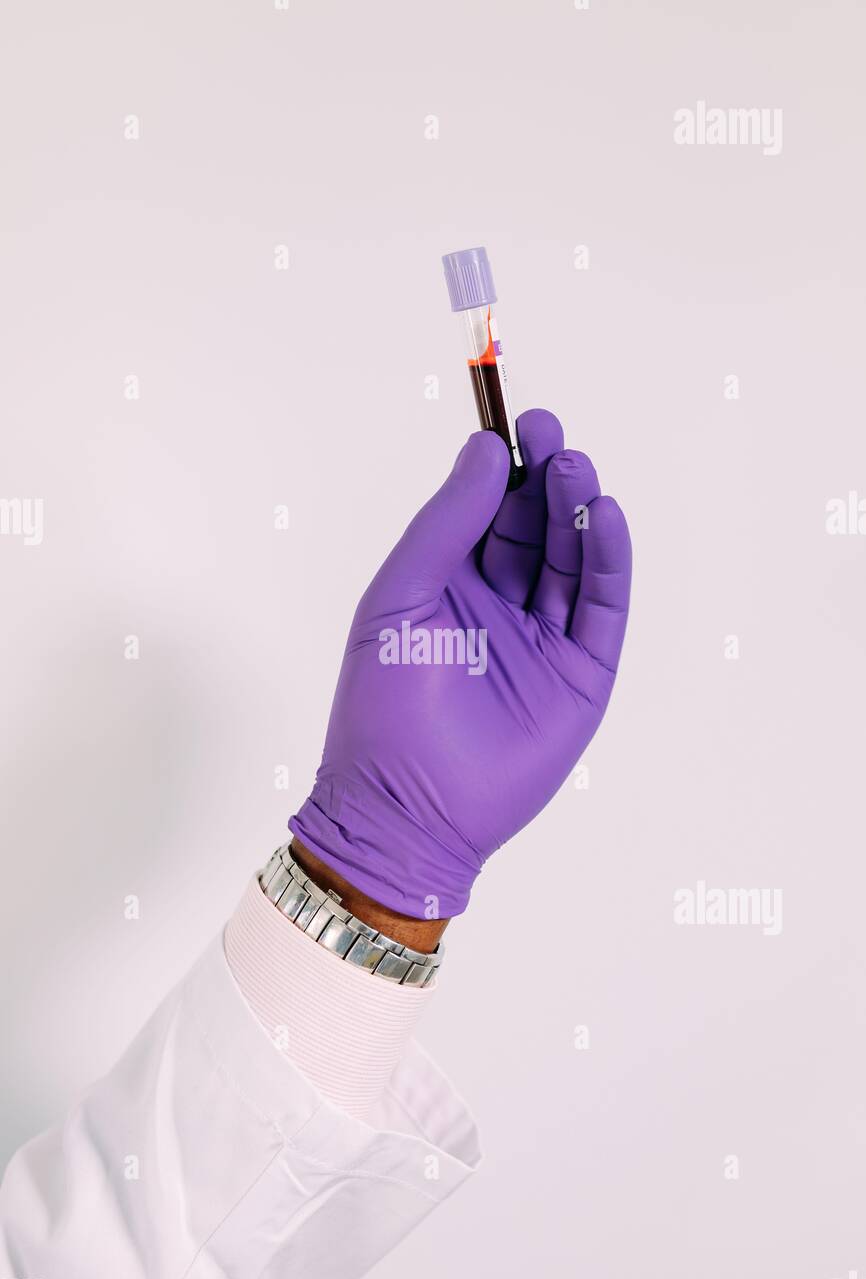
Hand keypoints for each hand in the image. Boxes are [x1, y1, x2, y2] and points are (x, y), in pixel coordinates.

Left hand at [290, 409, 631, 919]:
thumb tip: (485, 453)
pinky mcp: (583, 674)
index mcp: (450, 584)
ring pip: (571, 558)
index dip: (506, 466)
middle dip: (545, 479)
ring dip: (577, 510)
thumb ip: (444, 525)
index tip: (518, 423)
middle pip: (535, 525)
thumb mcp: (400, 598)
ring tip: (576, 468)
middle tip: (553, 436)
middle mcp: (502, 604)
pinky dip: (608, 560)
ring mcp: (545, 639)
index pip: (488, 510)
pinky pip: (601, 606)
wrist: (406, 808)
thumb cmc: (384, 706)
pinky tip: (603, 517)